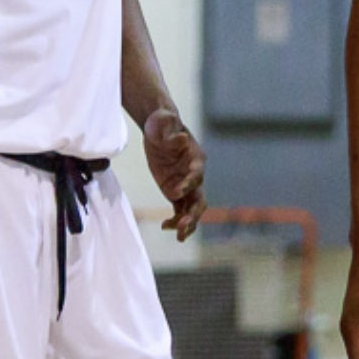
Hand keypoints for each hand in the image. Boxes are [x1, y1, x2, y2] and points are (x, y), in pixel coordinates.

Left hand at [141, 109, 205, 240]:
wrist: (159, 128)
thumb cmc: (163, 123)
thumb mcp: (163, 122)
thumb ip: (171, 133)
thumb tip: (180, 139)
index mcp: (196, 158)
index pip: (197, 175)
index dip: (189, 184)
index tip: (177, 192)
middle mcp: (194, 174)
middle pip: (199, 198)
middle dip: (194, 213)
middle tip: (184, 225)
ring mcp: (185, 185)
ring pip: (191, 209)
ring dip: (187, 223)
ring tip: (179, 236)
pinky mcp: (175, 191)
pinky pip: (179, 210)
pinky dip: (175, 220)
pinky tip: (165, 227)